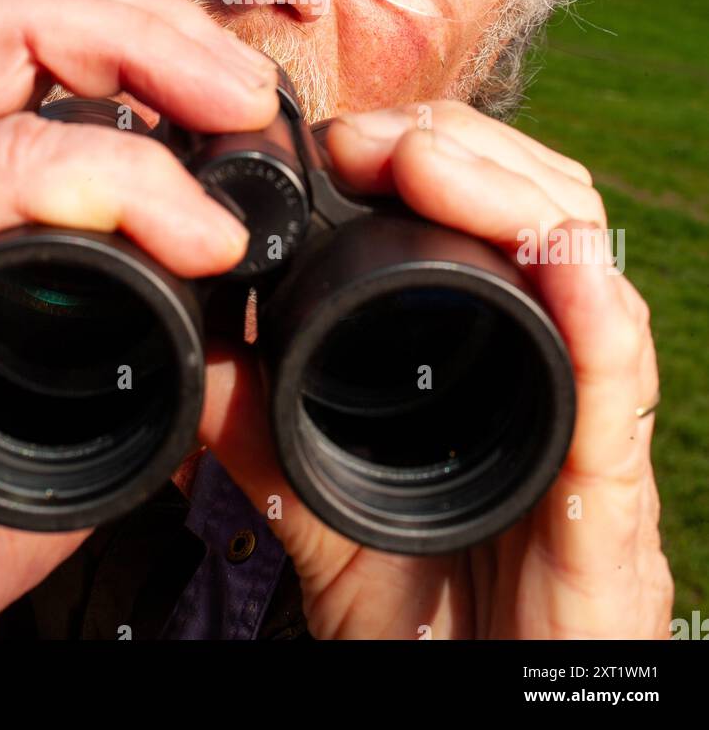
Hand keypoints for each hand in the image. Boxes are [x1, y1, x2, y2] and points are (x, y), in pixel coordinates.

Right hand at [0, 0, 278, 638]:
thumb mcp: (68, 385)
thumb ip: (138, 317)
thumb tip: (237, 290)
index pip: (32, 36)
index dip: (148, 38)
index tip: (244, 99)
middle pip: (18, 7)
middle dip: (153, 27)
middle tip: (246, 95)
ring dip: (144, 64)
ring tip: (235, 126)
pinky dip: (106, 177)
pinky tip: (186, 233)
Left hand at [199, 101, 673, 639]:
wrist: (483, 709)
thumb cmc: (424, 607)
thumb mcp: (317, 498)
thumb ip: (258, 426)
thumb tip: (194, 350)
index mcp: (490, 340)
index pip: (484, 203)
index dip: (420, 150)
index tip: (338, 141)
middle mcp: (548, 355)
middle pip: (539, 201)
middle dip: (457, 147)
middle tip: (371, 139)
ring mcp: (585, 409)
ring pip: (584, 256)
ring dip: (507, 191)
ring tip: (426, 161)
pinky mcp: (610, 481)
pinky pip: (618, 377)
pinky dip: (593, 309)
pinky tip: (557, 263)